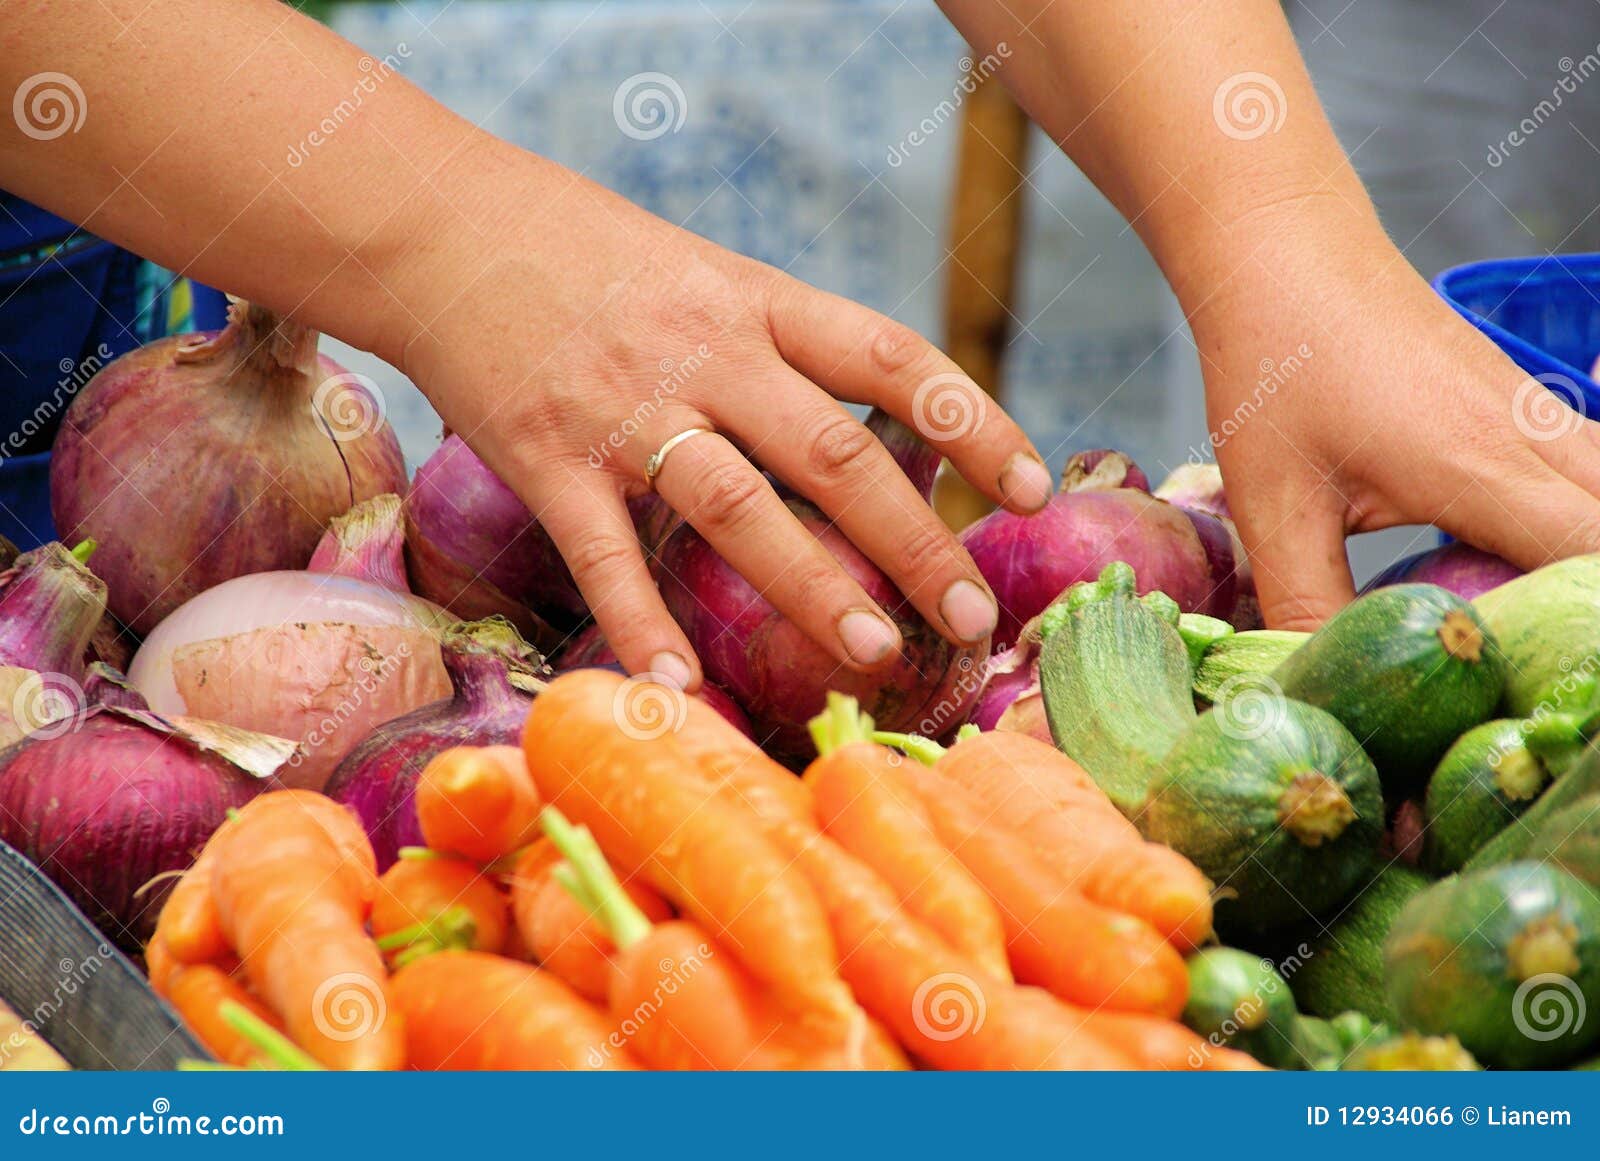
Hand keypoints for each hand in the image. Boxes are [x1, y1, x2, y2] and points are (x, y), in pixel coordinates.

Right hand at [394, 151, 1051, 686]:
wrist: (444, 227)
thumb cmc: (591, 257)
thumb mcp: (707, 273)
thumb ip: (782, 344)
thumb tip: (875, 423)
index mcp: (757, 302)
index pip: (891, 357)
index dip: (972, 421)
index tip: (1031, 486)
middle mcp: (705, 353)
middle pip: (832, 451)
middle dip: (914, 540)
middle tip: (974, 616)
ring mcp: (626, 409)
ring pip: (736, 505)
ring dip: (811, 585)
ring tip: (874, 653)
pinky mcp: (547, 459)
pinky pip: (604, 553)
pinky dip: (643, 620)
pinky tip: (683, 684)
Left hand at [1190, 210, 1599, 629]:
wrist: (1285, 253)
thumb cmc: (1275, 365)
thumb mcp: (1276, 504)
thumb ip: (1308, 604)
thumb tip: (1324, 688)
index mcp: (1483, 469)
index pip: (1591, 563)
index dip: (1583, 625)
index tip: (1559, 671)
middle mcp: (1536, 441)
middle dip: (1587, 605)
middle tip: (1541, 663)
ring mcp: (1540, 418)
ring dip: (1581, 563)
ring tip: (1531, 622)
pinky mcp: (1524, 409)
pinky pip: (1589, 476)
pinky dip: (1575, 526)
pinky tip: (1516, 565)